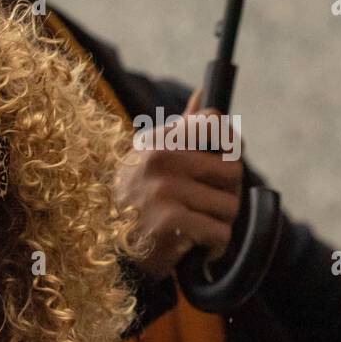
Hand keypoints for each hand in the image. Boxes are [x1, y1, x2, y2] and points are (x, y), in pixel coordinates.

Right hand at [117, 88, 244, 279]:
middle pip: (233, 170)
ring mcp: (163, 190)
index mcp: (158, 141)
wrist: (108, 252)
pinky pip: (220, 233)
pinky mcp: (169, 222)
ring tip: (195, 228)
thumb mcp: (152, 159)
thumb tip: (205, 90)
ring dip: (219, 223)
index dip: (230, 146)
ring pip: (230, 205)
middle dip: (227, 193)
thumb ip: (184, 128)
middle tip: (206, 206)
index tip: (221, 164)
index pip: (214, 123)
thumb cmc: (138, 203)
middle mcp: (159, 160)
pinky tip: (197, 247)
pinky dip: (214, 246)